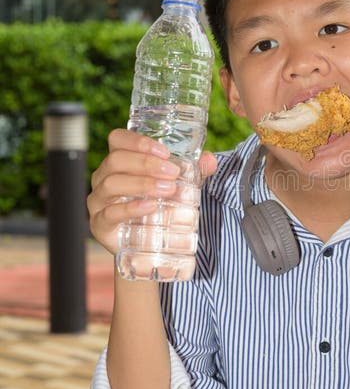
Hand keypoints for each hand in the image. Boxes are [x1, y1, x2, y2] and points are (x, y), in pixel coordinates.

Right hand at [87, 129, 217, 255]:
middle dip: (146, 164)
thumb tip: (211, 160)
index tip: (164, 152)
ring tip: (167, 189)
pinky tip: (149, 206)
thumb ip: (193, 173)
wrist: (146, 248)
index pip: (118, 140)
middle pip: (115, 161)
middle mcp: (103, 178)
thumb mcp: (177, 188)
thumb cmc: (157, 209)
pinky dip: (130, 208)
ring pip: (112, 184)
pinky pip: (110, 213)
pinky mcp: (99, 226)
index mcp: (118, 163)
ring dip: (142, 183)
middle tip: (173, 174)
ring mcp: (98, 202)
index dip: (138, 141)